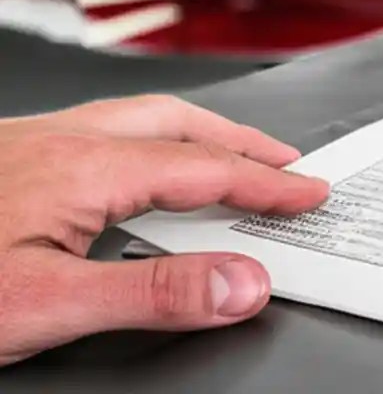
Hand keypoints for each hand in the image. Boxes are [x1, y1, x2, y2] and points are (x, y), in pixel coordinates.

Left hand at [0, 95, 329, 365]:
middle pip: (177, 124)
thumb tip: (244, 283)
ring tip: (229, 158)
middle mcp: (59, 140)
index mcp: (82, 168)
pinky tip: (139, 171)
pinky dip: (149, 143)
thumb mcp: (48, 306)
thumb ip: (153, 295)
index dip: (266, 183)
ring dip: (196, 136)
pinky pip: (100, 130)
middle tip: (285, 165)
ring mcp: (29, 142)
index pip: (204, 169)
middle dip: (241, 143)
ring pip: (137, 120)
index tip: (309, 194)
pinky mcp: (8, 157)